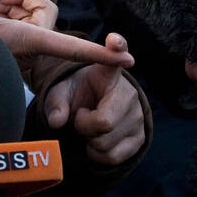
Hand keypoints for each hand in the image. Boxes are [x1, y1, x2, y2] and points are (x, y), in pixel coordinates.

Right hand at [0, 0, 132, 67]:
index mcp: (27, 41)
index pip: (71, 47)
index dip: (100, 53)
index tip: (128, 59)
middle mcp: (31, 44)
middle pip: (44, 9)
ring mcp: (25, 42)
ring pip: (31, 9)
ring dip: (10, 4)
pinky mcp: (18, 39)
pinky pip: (21, 13)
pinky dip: (5, 9)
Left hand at [44, 34, 144, 164]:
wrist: (91, 112)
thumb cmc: (75, 97)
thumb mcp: (60, 94)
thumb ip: (55, 104)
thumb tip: (57, 121)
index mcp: (107, 73)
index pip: (113, 57)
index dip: (117, 48)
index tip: (113, 40)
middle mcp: (128, 92)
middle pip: (104, 122)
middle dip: (84, 127)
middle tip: (80, 118)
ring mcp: (138, 115)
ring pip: (107, 143)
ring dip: (89, 142)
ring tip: (89, 129)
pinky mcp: (141, 136)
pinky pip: (114, 157)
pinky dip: (98, 156)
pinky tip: (95, 142)